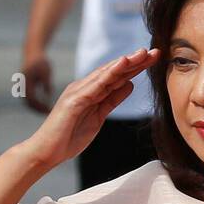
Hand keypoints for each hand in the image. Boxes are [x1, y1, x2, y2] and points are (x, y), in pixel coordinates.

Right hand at [20, 47, 159, 168]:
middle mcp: (84, 88)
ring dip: (126, 63)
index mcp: (90, 92)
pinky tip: (123, 63)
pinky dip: (110, 73)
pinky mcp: (75, 100)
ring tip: (143, 53)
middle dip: (135, 61)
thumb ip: (112, 100)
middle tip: (156, 51)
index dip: (135, 67)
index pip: (116, 77)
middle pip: (113, 71)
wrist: (46, 151)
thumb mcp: (98, 117)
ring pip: (106, 74)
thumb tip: (129, 85)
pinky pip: (96, 84)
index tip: (153, 60)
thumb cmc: (68, 137)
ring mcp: (78, 92)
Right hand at [20, 52, 53, 113]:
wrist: (32, 53)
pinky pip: (28, 98)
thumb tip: (48, 96)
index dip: (40, 106)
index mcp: (26, 81)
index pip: (32, 98)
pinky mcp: (23, 87)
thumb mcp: (46, 71)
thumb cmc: (41, 61)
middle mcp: (21, 85)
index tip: (49, 110)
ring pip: (27, 102)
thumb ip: (47, 83)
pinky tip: (43, 105)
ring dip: (36, 108)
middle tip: (48, 113)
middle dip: (37, 109)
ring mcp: (21, 86)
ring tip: (46, 111)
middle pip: (28, 102)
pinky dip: (34, 103)